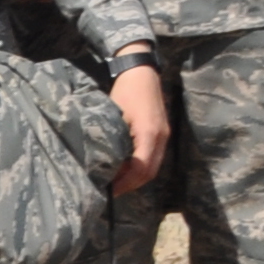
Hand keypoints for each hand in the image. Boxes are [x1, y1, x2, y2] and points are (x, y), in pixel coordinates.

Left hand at [107, 65, 169, 196]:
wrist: (141, 72)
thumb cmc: (124, 92)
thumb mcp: (113, 118)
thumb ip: (111, 142)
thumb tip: (99, 166)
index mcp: (149, 134)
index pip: (141, 168)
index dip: (124, 183)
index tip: (108, 191)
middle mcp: (161, 137)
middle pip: (150, 172)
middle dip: (131, 184)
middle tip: (110, 191)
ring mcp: (164, 134)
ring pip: (154, 166)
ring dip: (136, 177)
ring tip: (116, 181)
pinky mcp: (162, 132)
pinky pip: (154, 157)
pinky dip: (141, 167)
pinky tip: (125, 166)